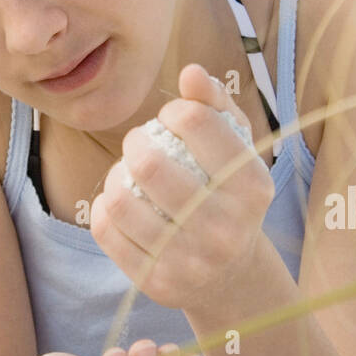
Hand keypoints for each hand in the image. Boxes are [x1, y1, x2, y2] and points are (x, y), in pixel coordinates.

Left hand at [89, 63, 274, 312]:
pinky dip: (105, 208)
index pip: (195, 121)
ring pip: (120, 200)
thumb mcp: (237, 149)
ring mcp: (191, 261)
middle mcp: (226, 227)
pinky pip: (106, 231)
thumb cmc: (228, 194)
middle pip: (149, 163)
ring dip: (113, 176)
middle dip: (134, 141)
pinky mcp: (158, 283)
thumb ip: (215, 105)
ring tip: (125, 173)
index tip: (173, 120)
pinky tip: (119, 203)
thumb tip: (190, 71)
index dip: (173, 110)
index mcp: (251, 185)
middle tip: (140, 144)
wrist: (232, 275)